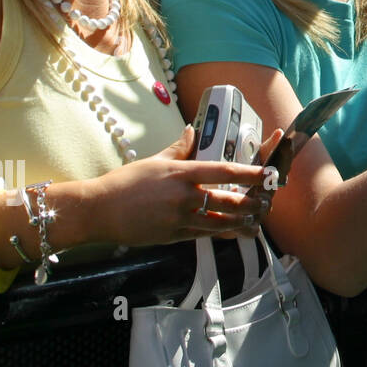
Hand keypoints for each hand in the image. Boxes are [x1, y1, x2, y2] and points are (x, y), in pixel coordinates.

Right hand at [90, 126, 271, 245]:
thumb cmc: (124, 183)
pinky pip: (204, 235)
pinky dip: (222, 233)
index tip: (268, 174)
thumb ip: (179, 147)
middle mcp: (184, 196)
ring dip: (242, 222)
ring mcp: (179, 218)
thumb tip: (192, 130)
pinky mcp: (173, 236)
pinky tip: (234, 232)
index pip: (224, 171)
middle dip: (252, 203)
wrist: (98, 210)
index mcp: (181, 173)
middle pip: (229, 201)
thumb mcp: (154, 160)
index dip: (250, 173)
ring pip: (220, 222)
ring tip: (256, 222)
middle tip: (265, 202)